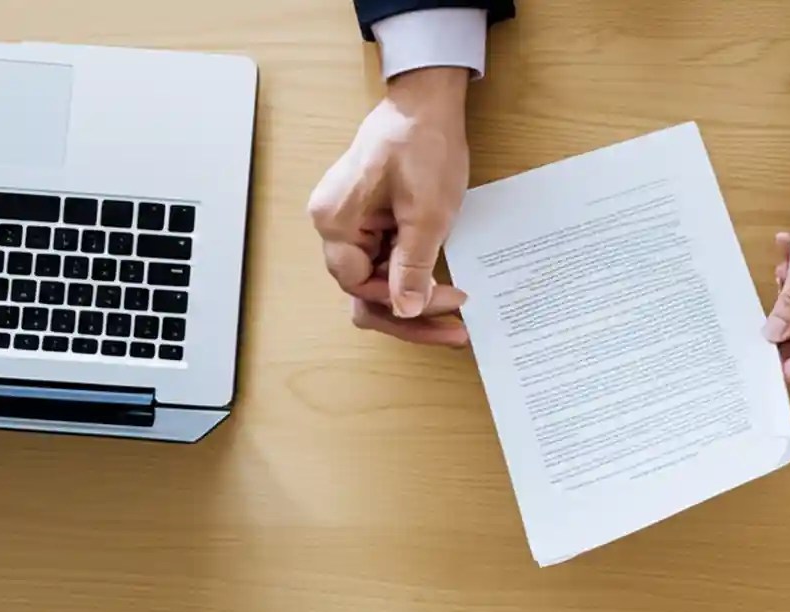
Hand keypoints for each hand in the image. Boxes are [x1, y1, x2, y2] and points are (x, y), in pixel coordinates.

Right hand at [308, 67, 471, 346]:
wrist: (426, 103)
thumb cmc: (423, 145)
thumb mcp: (427, 214)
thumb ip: (413, 267)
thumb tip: (404, 312)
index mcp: (336, 223)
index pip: (361, 288)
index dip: (404, 304)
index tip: (448, 304)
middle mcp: (334, 225)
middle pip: (365, 291)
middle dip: (409, 314)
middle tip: (456, 330)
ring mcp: (349, 222)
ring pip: (376, 280)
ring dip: (413, 298)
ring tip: (455, 312)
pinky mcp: (368, 219)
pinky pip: (385, 260)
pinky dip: (412, 275)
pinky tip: (442, 286)